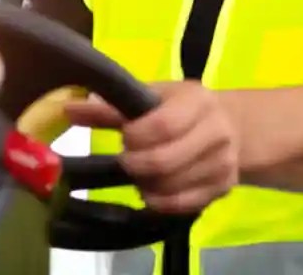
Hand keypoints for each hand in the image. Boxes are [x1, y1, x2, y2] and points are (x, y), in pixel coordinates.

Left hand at [64, 81, 238, 213]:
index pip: (163, 125)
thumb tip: (70, 109)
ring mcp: (223, 164)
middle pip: (164, 161)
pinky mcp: (222, 189)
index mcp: (198, 101)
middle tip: (127, 159)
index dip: (135, 137)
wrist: (232, 128)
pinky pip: (180, 205)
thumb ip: (114, 107)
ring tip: (141, 172)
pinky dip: (158, 201)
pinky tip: (153, 189)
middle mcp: (217, 132)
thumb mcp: (154, 98)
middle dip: (135, 164)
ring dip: (145, 184)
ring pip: (170, 187)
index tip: (124, 137)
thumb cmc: (183, 108)